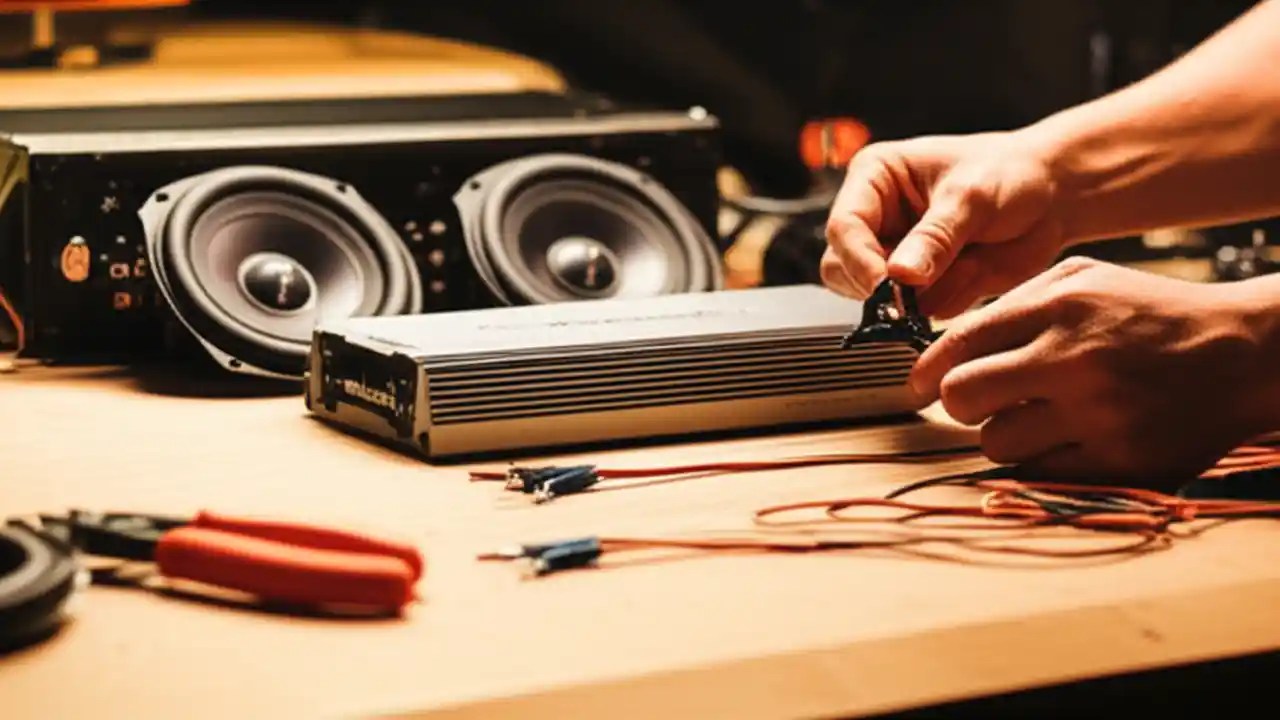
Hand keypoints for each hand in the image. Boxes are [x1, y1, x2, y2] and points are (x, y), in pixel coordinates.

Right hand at [822, 131, 1064, 317]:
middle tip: (918, 293)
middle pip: (842, 268)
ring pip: (875, 299)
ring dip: (920, 296)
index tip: (885, 286)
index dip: (859, 260)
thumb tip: (899, 276)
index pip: (843, 227)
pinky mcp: (919, 288)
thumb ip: (935, 237)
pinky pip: (917, 312)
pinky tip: (976, 271)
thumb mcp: (973, 196)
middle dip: (881, 286)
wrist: (1053, 197)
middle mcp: (875, 221)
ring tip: (967, 264)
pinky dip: (948, 301)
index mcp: (874, 180)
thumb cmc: (1011, 174)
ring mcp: (895, 258)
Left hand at [912, 256, 1278, 481]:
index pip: (956, 346)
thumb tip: (942, 348)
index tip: (917, 386)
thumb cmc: (1152, 314)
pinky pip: (1039, 475)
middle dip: (958, 404)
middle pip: (960, 400)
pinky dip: (1041, 461)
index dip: (925, 372)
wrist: (1245, 354)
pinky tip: (1067, 438)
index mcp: (1058, 307)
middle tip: (978, 402)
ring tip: (1036, 417)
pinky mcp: (1119, 462)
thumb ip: (1012, 305)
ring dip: (1002, 435)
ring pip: (994, 445)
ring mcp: (1097, 415)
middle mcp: (1072, 360)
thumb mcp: (1082, 279)